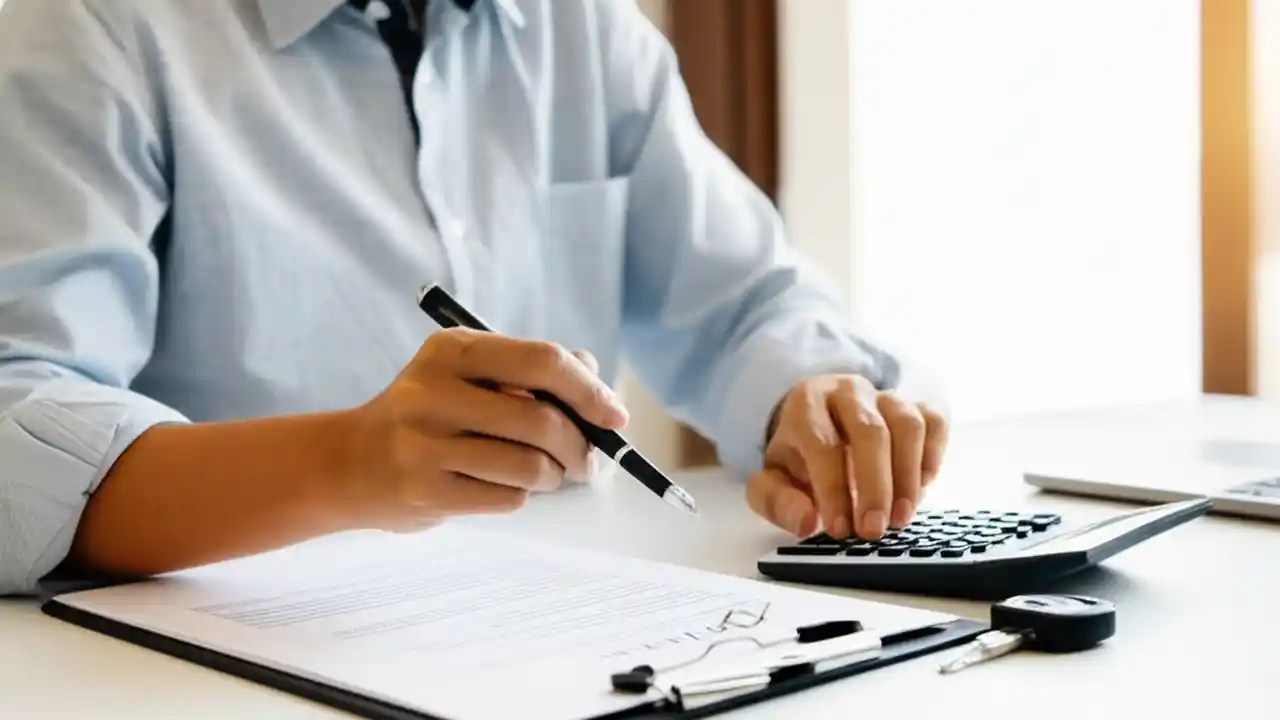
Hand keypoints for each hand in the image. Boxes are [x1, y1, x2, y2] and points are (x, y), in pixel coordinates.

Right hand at [335, 328, 626, 531]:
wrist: (348, 463)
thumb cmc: (427, 416)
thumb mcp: (467, 374)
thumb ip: (530, 369)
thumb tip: (594, 377)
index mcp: (453, 351)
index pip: (542, 361)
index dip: (589, 391)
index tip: (615, 417)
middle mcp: (434, 392)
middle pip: (542, 421)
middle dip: (580, 447)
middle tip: (587, 462)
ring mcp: (426, 444)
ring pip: (530, 467)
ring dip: (551, 477)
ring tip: (542, 475)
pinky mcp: (426, 491)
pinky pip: (507, 498)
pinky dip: (518, 496)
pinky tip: (497, 485)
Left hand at [746, 374, 947, 539]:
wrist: (819, 423)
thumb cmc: (798, 456)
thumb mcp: (773, 479)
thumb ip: (778, 502)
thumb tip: (806, 522)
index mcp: (806, 405)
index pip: (823, 444)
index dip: (832, 489)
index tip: (840, 529)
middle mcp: (848, 392)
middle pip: (870, 432)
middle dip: (874, 487)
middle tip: (874, 530)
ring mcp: (885, 395)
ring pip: (907, 424)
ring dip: (907, 476)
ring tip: (900, 517)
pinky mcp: (915, 404)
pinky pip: (934, 420)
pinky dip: (933, 454)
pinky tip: (920, 487)